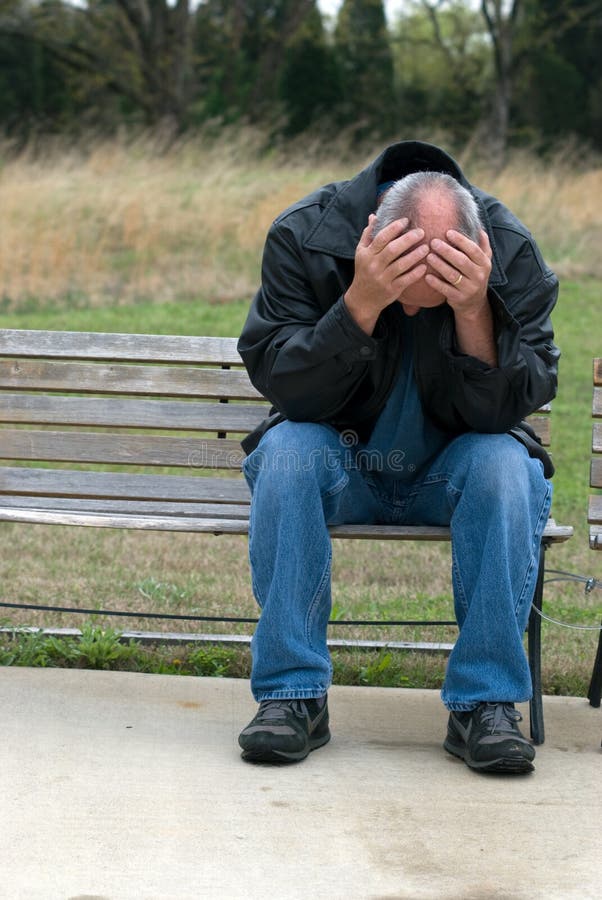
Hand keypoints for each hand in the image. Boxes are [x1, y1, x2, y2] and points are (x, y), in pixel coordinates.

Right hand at [344, 215, 428, 333]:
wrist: (362, 299)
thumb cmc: (364, 272)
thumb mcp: (361, 253)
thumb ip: (368, 235)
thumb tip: (373, 216)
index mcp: (367, 254)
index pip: (381, 238)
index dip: (394, 228)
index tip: (406, 220)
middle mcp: (374, 266)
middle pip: (392, 250)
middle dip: (408, 239)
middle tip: (421, 232)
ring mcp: (383, 279)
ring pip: (401, 265)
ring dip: (415, 255)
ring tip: (426, 248)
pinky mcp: (391, 290)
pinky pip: (405, 280)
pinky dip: (415, 274)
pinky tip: (424, 267)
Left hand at [425, 229, 492, 318]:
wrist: (474, 302)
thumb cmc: (474, 274)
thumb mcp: (482, 261)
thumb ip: (482, 244)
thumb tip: (479, 226)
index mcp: (484, 263)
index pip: (473, 249)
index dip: (461, 240)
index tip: (448, 232)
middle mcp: (479, 276)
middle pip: (462, 261)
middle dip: (447, 251)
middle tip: (433, 242)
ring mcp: (469, 288)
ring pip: (452, 275)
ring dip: (439, 265)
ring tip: (428, 256)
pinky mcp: (459, 298)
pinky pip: (445, 289)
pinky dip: (436, 283)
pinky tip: (427, 275)